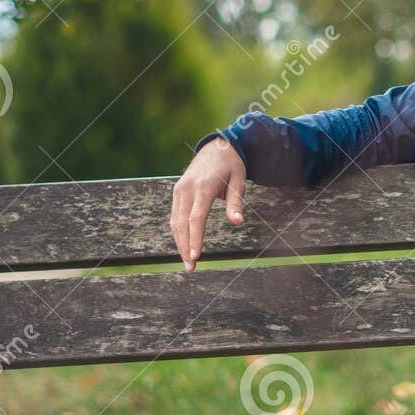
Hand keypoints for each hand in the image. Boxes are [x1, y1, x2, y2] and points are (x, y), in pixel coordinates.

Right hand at [169, 136, 246, 272]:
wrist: (217, 147)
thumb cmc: (232, 166)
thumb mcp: (239, 181)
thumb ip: (236, 203)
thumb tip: (238, 222)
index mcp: (204, 187)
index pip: (196, 218)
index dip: (195, 238)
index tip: (195, 256)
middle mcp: (187, 189)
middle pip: (182, 223)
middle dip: (185, 247)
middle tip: (191, 268)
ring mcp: (180, 190)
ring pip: (175, 222)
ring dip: (180, 243)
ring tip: (188, 262)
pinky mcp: (177, 192)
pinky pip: (175, 216)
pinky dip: (178, 232)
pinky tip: (184, 246)